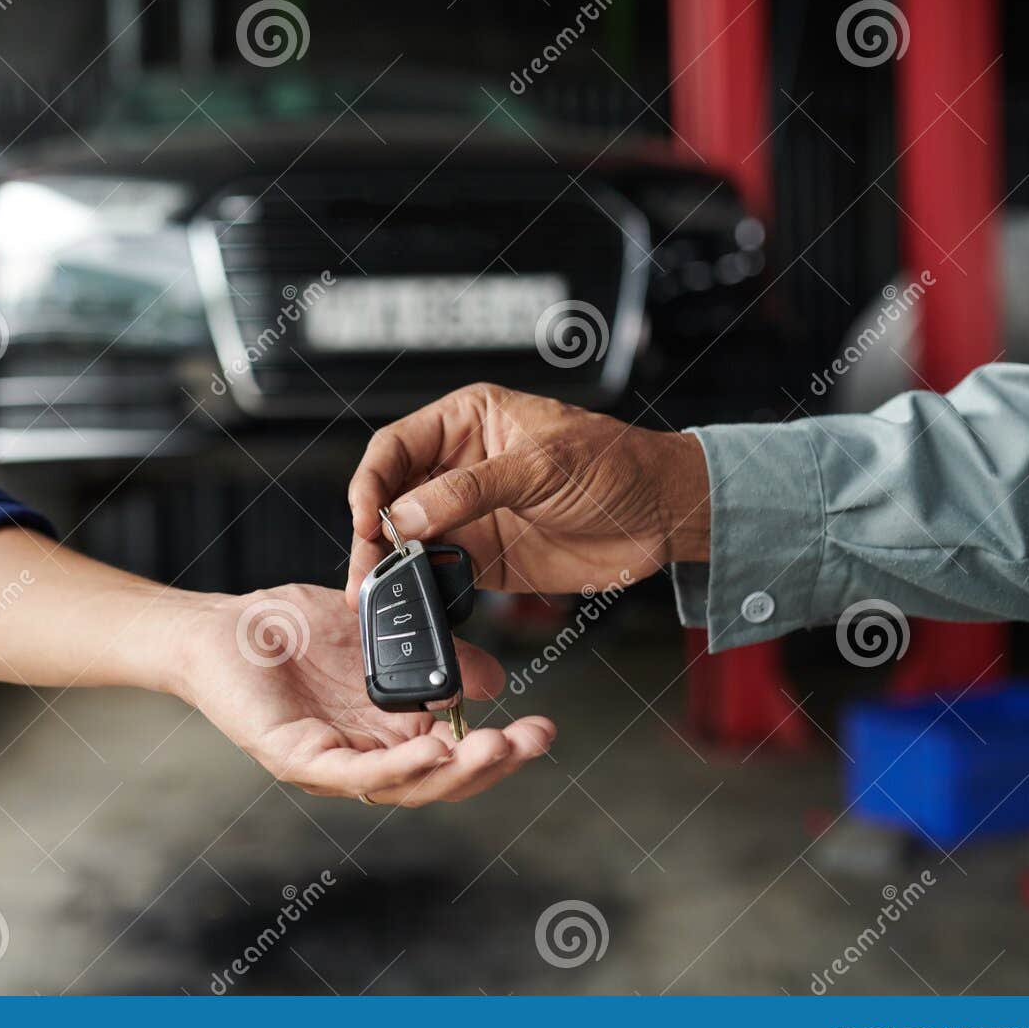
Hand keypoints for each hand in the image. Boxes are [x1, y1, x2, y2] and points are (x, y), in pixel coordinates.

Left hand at [168, 584, 554, 804]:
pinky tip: (433, 749)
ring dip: (454, 771)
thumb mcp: (379, 631)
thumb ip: (434, 653)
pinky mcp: (297, 757)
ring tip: (494, 749)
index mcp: (391, 730)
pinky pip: (353, 772)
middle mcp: (367, 755)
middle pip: (440, 781)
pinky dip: (397, 765)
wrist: (222, 624)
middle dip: (493, 765)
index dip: (501, 750)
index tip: (544, 730)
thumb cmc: (290, 630)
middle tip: (533, 742)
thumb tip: (492, 681)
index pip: (455, 755)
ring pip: (403, 785)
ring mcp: (332, 763)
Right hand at [346, 384, 710, 605]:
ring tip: (376, 595)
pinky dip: (422, 591)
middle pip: (391, 497)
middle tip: (364, 568)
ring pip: (408, 540)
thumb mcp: (539, 467)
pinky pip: (440, 574)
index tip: (367, 519)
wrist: (664, 516)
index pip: (395, 447)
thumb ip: (468, 492)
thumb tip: (405, 517)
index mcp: (467, 422)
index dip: (372, 482)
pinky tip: (411, 606)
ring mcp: (469, 515)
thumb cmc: (616, 465)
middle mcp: (459, 467)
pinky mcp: (485, 558)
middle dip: (371, 532)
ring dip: (390, 567)